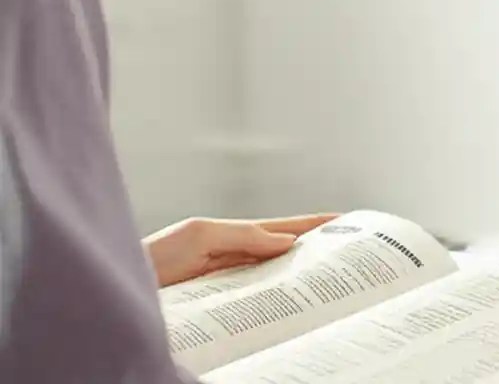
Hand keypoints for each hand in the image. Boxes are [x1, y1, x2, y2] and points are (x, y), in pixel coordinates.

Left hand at [144, 214, 338, 286]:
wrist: (121, 290)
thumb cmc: (154, 257)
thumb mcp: (200, 234)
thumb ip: (244, 235)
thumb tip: (286, 242)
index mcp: (234, 234)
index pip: (284, 227)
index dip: (315, 224)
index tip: (347, 220)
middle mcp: (236, 256)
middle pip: (286, 251)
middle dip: (318, 249)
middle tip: (351, 251)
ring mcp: (231, 280)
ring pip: (276, 275)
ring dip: (302, 274)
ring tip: (333, 277)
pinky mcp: (224, 304)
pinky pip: (260, 298)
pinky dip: (280, 297)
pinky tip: (295, 303)